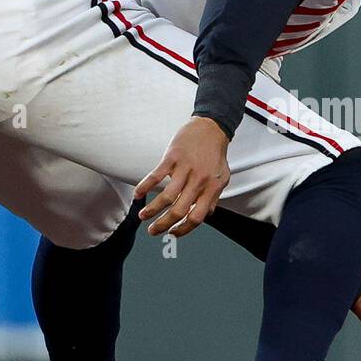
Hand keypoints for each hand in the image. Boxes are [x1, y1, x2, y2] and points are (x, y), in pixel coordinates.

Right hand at [134, 116, 230, 237]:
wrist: (211, 127)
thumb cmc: (215, 153)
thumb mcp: (222, 178)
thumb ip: (213, 197)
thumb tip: (206, 214)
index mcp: (211, 188)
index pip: (197, 217)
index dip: (184, 229)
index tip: (173, 233)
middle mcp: (199, 181)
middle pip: (179, 210)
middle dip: (163, 224)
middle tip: (153, 231)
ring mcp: (185, 168)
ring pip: (166, 196)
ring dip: (152, 210)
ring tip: (143, 216)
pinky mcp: (172, 157)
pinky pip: (156, 175)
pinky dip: (145, 187)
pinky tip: (138, 195)